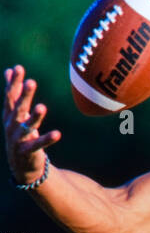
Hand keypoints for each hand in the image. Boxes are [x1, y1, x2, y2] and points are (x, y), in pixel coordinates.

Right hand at [4, 65, 60, 183]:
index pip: (11, 96)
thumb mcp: (15, 113)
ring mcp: (18, 139)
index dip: (14, 82)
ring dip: (34, 117)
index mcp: (9, 115)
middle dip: (24, 96)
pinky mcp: (28, 151)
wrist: (20, 164)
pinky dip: (47, 139)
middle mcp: (11, 125)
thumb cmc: (19, 133)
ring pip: (26, 126)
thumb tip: (10, 70)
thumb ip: (14, 92)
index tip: (19, 68)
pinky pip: (38, 144)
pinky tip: (57, 134)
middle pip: (18, 108)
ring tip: (42, 107)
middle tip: (31, 82)